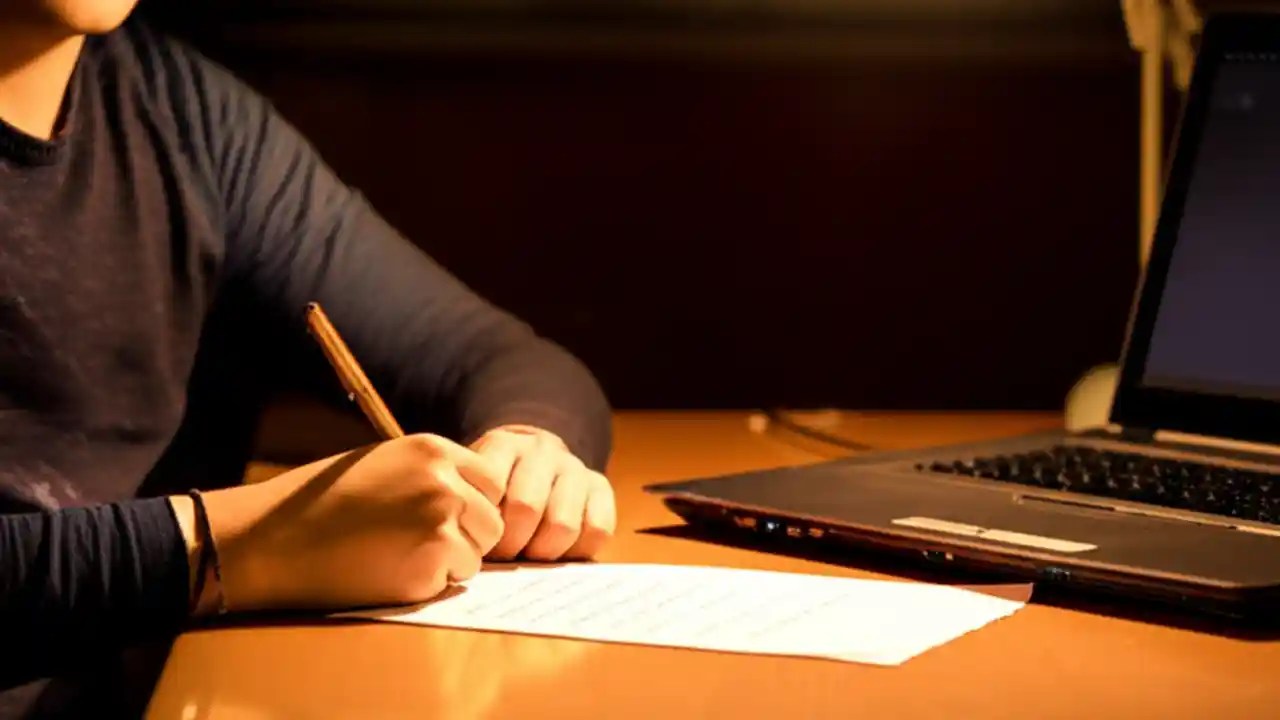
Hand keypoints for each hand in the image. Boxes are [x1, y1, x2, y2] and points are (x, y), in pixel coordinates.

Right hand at [188, 434, 505, 612]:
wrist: (270, 538)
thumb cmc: (320, 502)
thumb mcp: (383, 462)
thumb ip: (431, 473)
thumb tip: (474, 497)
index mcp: (434, 449)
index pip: (493, 482)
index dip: (473, 506)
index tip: (446, 519)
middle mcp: (445, 482)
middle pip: (493, 522)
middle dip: (467, 538)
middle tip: (419, 545)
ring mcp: (440, 524)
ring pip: (476, 556)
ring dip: (448, 564)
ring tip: (396, 556)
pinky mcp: (427, 567)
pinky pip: (448, 583)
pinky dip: (424, 585)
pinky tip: (384, 572)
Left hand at [468, 425, 615, 561]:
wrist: (532, 459)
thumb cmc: (494, 487)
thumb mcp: (472, 483)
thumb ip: (467, 505)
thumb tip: (465, 549)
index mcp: (503, 445)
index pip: (491, 487)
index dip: (482, 524)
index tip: (476, 540)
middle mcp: (542, 450)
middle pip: (526, 508)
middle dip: (510, 545)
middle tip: (502, 557)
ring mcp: (575, 467)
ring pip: (563, 525)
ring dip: (543, 552)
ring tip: (529, 557)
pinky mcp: (601, 486)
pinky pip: (597, 529)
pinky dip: (577, 551)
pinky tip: (559, 551)